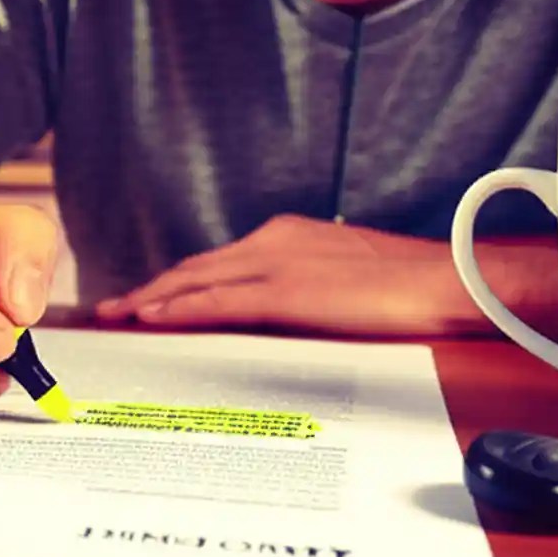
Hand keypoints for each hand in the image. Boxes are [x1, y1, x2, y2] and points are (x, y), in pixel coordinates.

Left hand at [95, 214, 494, 336]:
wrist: (447, 280)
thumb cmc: (410, 285)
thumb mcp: (346, 280)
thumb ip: (307, 289)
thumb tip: (286, 315)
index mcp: (288, 237)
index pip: (219, 263)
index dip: (178, 281)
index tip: (148, 297)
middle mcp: (273, 242)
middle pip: (196, 268)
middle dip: (151, 289)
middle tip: (110, 309)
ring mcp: (276, 264)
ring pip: (196, 281)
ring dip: (152, 299)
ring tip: (115, 317)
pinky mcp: (285, 291)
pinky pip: (217, 301)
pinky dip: (179, 309)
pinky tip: (151, 319)